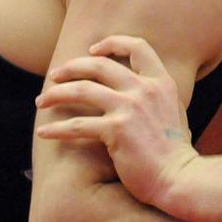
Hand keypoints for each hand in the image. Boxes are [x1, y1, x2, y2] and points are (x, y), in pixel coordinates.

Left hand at [35, 35, 195, 206]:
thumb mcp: (175, 113)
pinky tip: (43, 132)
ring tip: (41, 101)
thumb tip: (143, 90)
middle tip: (55, 75)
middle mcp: (145, 90)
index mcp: (162, 83)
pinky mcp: (116, 130)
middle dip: (70, 67)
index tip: (93, 50)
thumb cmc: (176, 153)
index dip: (112, 43)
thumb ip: (157, 97)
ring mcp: (130, 108)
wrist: (180, 177)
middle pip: (98, 65)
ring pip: (81, 90)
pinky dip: (56, 129)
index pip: (137, 47)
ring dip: (55, 94)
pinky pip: (76, 125)